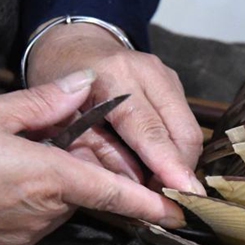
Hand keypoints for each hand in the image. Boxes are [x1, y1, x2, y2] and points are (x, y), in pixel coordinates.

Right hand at [0, 70, 185, 244]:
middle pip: (86, 187)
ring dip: (56, 181)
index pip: (116, 192)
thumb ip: (45, 102)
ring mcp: (31, 233)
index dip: (152, 203)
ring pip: (63, 202)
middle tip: (50, 140)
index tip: (180, 212)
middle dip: (84, 165)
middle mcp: (49, 211)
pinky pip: (39, 218)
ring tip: (14, 158)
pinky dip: (35, 198)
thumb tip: (85, 84)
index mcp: (52, 176)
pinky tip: (1, 183)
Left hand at [26, 22, 205, 194]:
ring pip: (189, 131)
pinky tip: (161, 168)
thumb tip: (130, 192)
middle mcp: (148, 71)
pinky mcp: (174, 82)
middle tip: (168, 200)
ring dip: (180, 164)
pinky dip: (176, 150)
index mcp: (114, 76)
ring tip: (162, 188)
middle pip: (183, 132)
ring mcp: (165, 75)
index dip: (168, 166)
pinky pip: (183, 124)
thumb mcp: (60, 116)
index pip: (150, 131)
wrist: (72, 43)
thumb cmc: (55, 82)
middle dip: (180, 171)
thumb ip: (93, 150)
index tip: (184, 195)